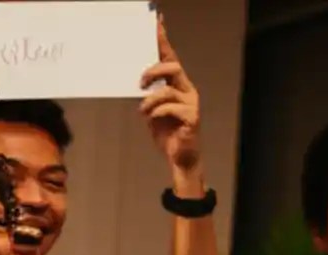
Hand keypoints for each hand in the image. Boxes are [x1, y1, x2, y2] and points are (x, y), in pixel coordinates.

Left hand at [139, 17, 200, 170]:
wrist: (179, 156)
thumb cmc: (167, 132)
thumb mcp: (151, 110)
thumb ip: (147, 94)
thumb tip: (135, 82)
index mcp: (177, 84)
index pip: (169, 57)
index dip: (163, 40)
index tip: (157, 23)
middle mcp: (186, 89)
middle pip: (172, 67)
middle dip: (152, 71)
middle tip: (140, 83)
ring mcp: (191, 102)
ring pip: (166, 90)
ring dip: (149, 101)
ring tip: (143, 112)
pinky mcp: (192, 116)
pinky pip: (170, 107)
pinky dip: (156, 113)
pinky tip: (152, 120)